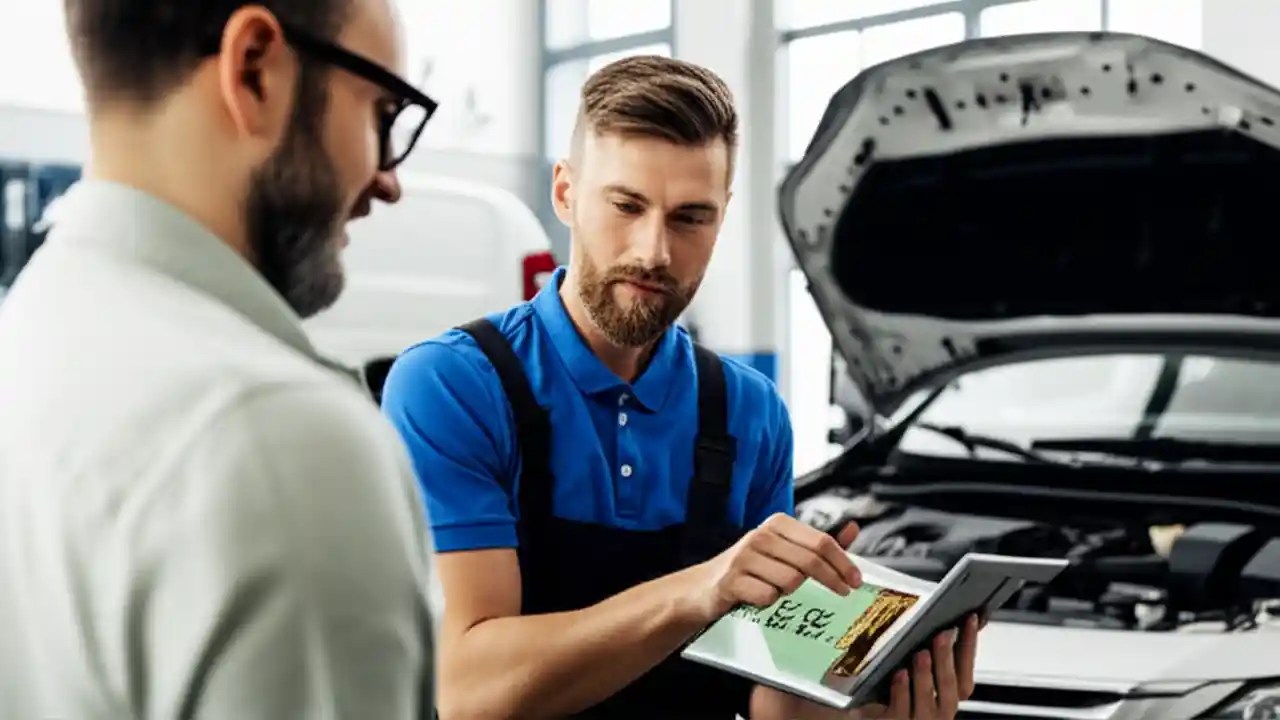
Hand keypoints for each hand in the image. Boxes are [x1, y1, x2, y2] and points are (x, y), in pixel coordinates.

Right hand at [685, 513, 862, 623]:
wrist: (704, 587)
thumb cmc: (751, 569)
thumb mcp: (784, 550)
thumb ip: (818, 543)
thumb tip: (854, 529)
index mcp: (777, 524)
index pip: (821, 541)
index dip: (843, 562)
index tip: (856, 581)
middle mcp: (760, 535)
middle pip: (810, 561)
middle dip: (832, 580)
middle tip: (844, 593)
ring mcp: (744, 557)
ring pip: (790, 580)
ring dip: (791, 593)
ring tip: (779, 592)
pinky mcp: (731, 581)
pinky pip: (767, 597)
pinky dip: (769, 603)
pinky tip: (759, 599)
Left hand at [856, 614, 980, 719]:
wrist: (874, 717)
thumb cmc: (897, 697)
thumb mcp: (920, 679)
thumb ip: (935, 660)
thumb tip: (948, 625)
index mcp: (946, 700)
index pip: (965, 675)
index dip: (970, 648)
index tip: (970, 620)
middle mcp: (938, 714)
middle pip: (949, 688)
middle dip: (947, 659)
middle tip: (943, 635)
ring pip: (926, 699)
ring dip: (925, 674)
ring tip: (922, 653)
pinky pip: (899, 708)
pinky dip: (902, 690)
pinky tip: (900, 673)